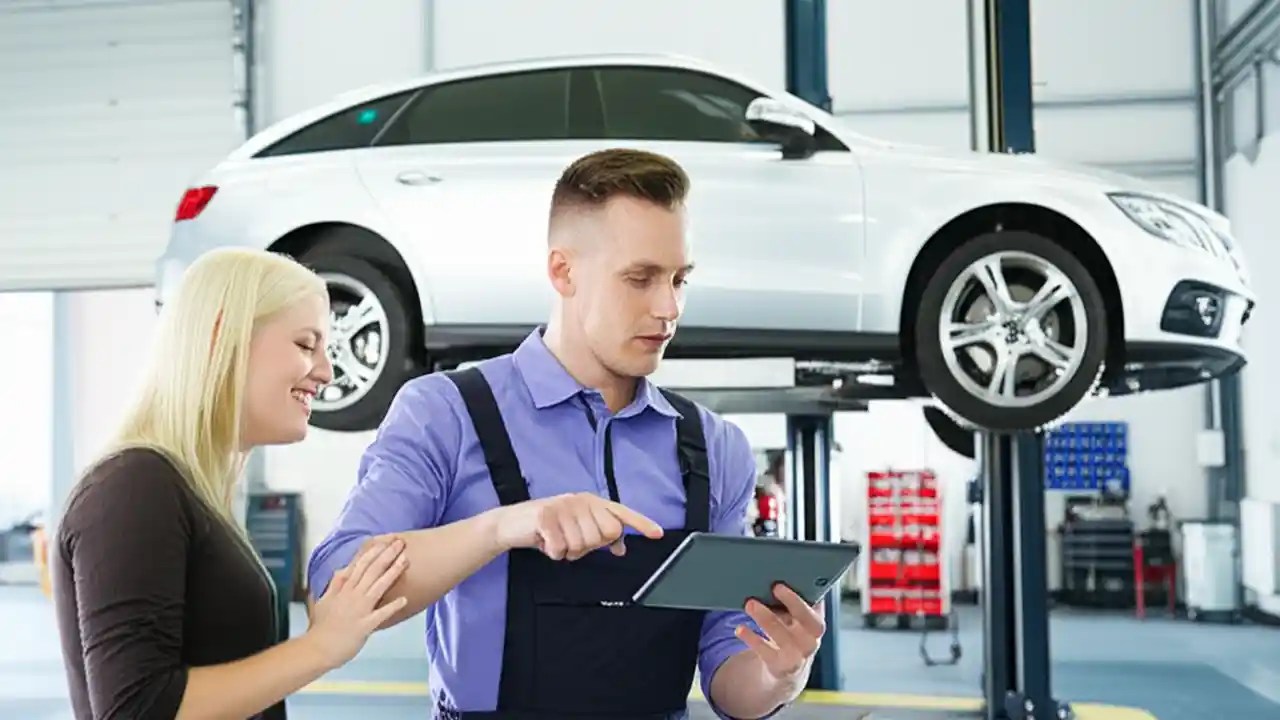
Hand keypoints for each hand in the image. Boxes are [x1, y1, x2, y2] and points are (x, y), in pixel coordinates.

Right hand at [305, 537, 408, 667]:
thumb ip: (335, 584)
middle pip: (371, 571)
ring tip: (405, 561)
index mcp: (342, 589)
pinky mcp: (364, 626)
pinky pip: (380, 614)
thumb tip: (342, 569)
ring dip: (392, 573)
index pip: (359, 565)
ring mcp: (358, 610)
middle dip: (386, 555)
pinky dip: (392, 607)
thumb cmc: (321, 627)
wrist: (317, 649)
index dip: (373, 552)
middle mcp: (351, 596)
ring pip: (377, 587)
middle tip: (400, 543)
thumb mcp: (325, 600)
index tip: (384, 541)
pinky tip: (405, 600)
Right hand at [495, 492, 663, 559]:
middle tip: (571, 540)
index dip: (641, 524)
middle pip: (604, 535)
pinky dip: (554, 553)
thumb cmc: (550, 527)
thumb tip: (621, 547)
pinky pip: (561, 549)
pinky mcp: (545, 517)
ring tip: (557, 539)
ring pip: (583, 546)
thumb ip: (600, 535)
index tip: (658, 534)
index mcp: (592, 501)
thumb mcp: (578, 530)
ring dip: (568, 551)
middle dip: (588, 546)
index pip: (621, 513)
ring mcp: (563, 506)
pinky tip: (545, 543)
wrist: (512, 523)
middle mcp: (581, 500)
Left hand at [736, 584, 826, 682]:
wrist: (788, 669)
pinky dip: (753, 639)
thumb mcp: (795, 618)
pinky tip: (740, 629)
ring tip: (750, 604)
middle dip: (794, 603)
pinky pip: (768, 653)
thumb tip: (775, 577)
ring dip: (768, 618)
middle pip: (809, 623)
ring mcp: (798, 656)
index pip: (817, 608)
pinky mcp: (780, 667)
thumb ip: (792, 602)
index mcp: (816, 624)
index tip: (783, 584)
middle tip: (775, 586)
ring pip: (786, 637)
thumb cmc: (789, 632)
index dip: (803, 598)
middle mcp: (811, 641)